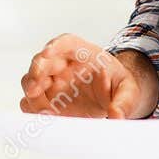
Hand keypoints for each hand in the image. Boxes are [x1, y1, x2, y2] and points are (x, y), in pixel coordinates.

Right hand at [19, 34, 152, 118]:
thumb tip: (117, 115)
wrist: (111, 99)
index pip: (65, 43)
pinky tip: (41, 116)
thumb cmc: (117, 86)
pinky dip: (32, 108)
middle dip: (36, 71)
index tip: (48, 53)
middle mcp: (62, 64)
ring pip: (31, 80)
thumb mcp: (127, 91)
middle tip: (35, 88)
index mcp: (81, 53)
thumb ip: (123, 102)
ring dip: (31, 91)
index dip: (54, 46)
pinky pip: (31, 102)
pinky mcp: (47, 100)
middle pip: (42, 61)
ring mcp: (52, 82)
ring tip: (41, 107)